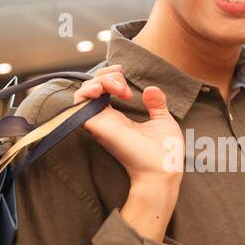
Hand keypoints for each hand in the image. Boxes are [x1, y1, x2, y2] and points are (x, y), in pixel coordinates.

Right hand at [72, 64, 183, 189]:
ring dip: (98, 81)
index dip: (111, 75)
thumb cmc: (165, 152)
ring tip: (118, 88)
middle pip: (92, 87)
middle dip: (106, 75)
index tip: (126, 75)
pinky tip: (104, 91)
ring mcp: (101, 123)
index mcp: (120, 118)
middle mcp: (106, 119)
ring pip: (83, 93)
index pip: (104, 90)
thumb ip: (157, 104)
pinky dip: (87, 92)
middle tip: (124, 84)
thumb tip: (151, 89)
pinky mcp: (97, 127)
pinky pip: (78, 105)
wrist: (163, 169)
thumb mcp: (163, 120)